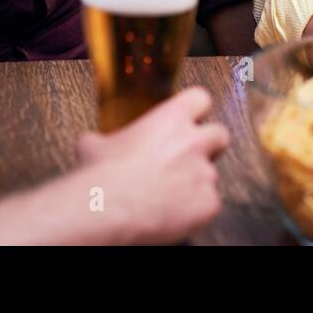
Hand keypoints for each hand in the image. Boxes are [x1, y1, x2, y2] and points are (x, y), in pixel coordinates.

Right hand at [74, 87, 227, 244]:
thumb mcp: (93, 145)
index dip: (195, 109)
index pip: (200, 99)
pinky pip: (209, 204)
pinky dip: (195, 210)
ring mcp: (204, 174)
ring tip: (169, 194)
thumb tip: (92, 143)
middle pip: (220, 134)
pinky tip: (172, 214)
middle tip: (189, 157)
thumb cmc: (101, 176)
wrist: (107, 209)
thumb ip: (104, 139)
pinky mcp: (208, 204)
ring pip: (211, 174)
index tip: (188, 119)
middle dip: (210, 145)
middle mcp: (194, 143)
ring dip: (195, 182)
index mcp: (170, 119)